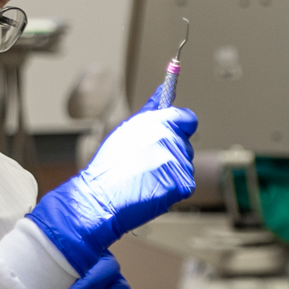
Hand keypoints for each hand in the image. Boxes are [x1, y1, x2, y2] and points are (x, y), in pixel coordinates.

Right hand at [27, 104, 196, 272]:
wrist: (101, 198)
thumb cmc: (109, 165)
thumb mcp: (126, 130)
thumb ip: (150, 110)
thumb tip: (163, 89)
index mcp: (158, 122)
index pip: (188, 118)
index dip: (183, 126)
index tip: (177, 133)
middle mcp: (171, 139)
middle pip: (185, 145)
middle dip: (171, 153)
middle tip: (147, 164)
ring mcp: (178, 162)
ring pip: (184, 165)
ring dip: (171, 172)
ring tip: (146, 178)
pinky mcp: (182, 184)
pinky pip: (184, 185)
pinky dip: (172, 189)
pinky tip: (152, 190)